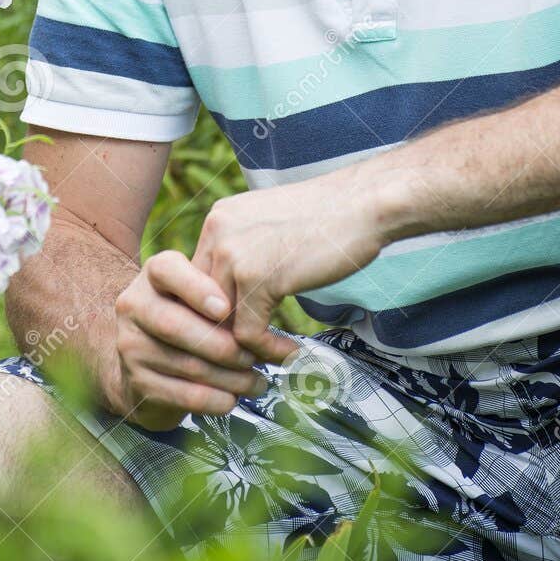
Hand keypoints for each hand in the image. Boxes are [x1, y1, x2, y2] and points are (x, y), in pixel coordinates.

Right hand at [105, 249, 299, 431]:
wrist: (145, 365)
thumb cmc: (189, 321)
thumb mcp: (199, 298)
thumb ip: (225, 295)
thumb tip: (273, 305)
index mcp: (152, 275)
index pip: (167, 270)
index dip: (197, 289)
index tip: (225, 308)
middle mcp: (133, 305)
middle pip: (177, 325)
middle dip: (225, 346)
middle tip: (257, 358)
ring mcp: (130, 345)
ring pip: (187, 364)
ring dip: (230, 378)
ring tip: (257, 382)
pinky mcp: (137, 382)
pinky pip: (184, 394)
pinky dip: (215, 400)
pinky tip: (233, 400)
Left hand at [191, 170, 390, 352]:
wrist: (363, 204)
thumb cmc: (328, 220)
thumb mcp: (270, 230)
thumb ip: (246, 257)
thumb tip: (234, 301)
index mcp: (219, 220)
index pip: (196, 280)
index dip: (216, 313)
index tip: (239, 334)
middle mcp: (217, 233)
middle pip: (201, 302)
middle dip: (225, 334)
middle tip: (252, 355)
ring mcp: (233, 254)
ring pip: (221, 323)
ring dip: (247, 349)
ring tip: (274, 356)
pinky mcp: (256, 278)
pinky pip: (248, 333)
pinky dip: (268, 351)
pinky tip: (292, 352)